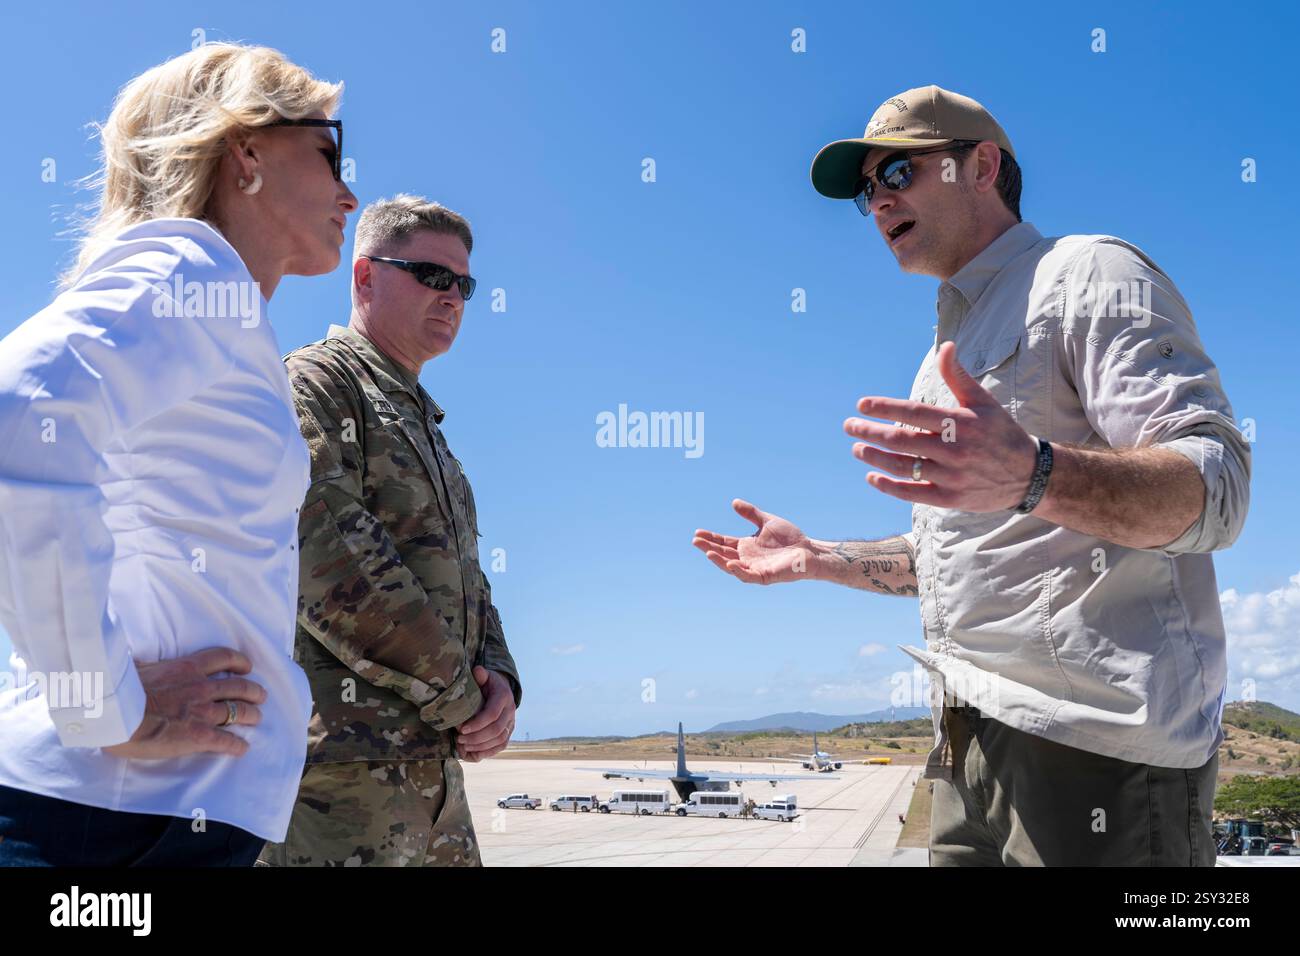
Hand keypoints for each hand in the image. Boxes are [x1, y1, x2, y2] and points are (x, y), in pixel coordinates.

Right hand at [103, 647, 264, 759]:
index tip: (246, 667)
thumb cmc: (119, 690)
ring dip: (252, 715)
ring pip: (239, 711)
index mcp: (188, 667)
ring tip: (257, 717)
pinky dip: (237, 745)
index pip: (223, 657)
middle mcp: (202, 687)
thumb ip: (150, 667)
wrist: (116, 713)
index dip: (239, 661)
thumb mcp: (139, 667)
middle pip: (239, 686)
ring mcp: (204, 712)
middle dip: (253, 691)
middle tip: (260, 696)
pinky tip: (242, 748)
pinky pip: (227, 740)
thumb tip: (141, 667)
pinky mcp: (201, 735)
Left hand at [456, 666, 514, 761]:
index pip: (492, 714)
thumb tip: (477, 671)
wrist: (502, 689)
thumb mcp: (484, 676)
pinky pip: (501, 746)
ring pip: (500, 740)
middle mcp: (510, 711)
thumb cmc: (488, 683)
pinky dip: (488, 752)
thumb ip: (480, 675)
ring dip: (481, 746)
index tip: (461, 729)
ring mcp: (511, 723)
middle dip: (477, 737)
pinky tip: (473, 752)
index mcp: (504, 696)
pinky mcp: (508, 731)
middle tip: (459, 739)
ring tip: (464, 746)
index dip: (477, 724)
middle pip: (496, 730)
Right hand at [692, 499, 816, 584]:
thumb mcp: (767, 521)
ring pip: (732, 567)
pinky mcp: (765, 576)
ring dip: (719, 561)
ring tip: (708, 552)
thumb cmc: (790, 537)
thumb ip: (751, 513)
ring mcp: (755, 568)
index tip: (698, 532)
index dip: (710, 538)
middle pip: (723, 554)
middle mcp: (747, 558)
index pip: (723, 542)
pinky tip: (730, 563)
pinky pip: (748, 576)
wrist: (809, 550)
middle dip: (709, 548)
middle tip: (696, 541)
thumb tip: (734, 502)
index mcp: (746, 546)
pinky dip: (738, 571)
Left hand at [844, 341, 1037, 510]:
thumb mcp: (982, 401)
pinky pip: (912, 493)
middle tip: (849, 426)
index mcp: (960, 422)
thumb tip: (946, 345)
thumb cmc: (1000, 432)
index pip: (913, 412)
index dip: (884, 408)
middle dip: (870, 432)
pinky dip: (889, 486)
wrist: (1029, 474)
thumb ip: (958, 376)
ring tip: (857, 448)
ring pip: (902, 467)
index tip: (861, 405)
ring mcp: (951, 476)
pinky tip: (872, 477)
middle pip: (901, 440)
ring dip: (874, 458)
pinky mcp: (951, 498)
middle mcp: (954, 449)